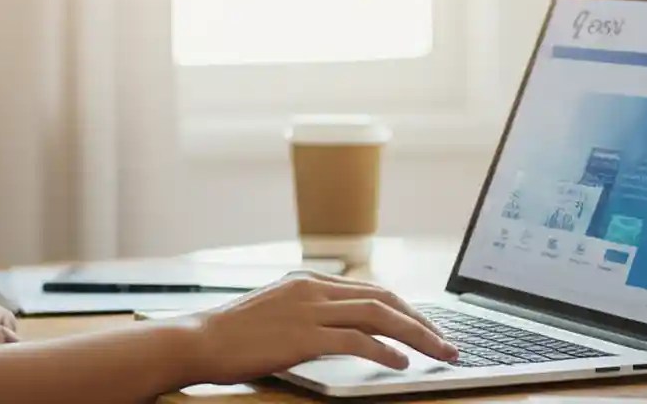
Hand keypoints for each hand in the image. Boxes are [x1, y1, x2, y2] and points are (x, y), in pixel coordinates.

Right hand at [183, 271, 457, 384]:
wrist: (199, 341)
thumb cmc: (233, 336)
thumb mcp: (275, 314)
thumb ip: (308, 315)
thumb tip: (343, 329)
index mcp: (309, 281)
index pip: (372, 290)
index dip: (406, 308)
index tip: (428, 328)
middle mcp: (313, 289)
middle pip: (384, 298)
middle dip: (422, 321)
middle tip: (447, 343)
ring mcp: (309, 309)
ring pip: (379, 315)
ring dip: (417, 335)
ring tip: (440, 354)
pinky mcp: (303, 335)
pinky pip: (357, 340)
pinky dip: (385, 351)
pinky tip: (402, 364)